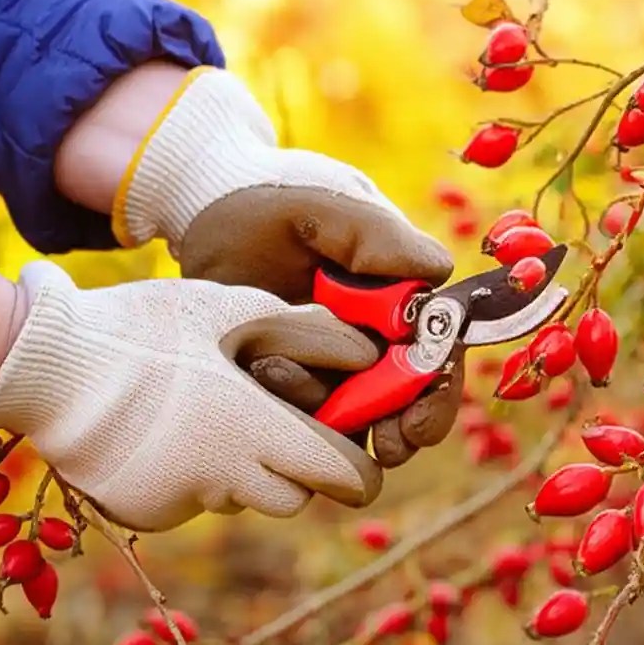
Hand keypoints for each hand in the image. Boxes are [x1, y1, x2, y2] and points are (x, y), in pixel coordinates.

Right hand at [0, 262, 384, 531]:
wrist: (42, 364)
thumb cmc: (146, 327)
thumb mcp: (231, 307)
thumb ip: (303, 329)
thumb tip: (361, 351)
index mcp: (255, 429)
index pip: (342, 477)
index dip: (356, 470)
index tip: (353, 455)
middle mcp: (225, 477)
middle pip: (295, 497)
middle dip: (299, 471)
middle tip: (276, 427)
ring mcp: (183, 500)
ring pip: (241, 498)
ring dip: (242, 470)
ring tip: (209, 417)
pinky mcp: (147, 511)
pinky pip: (192, 500)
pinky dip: (192, 475)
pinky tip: (166, 433)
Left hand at [111, 67, 463, 461]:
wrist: (202, 209)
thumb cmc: (273, 200)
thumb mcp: (326, 209)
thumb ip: (380, 237)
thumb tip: (439, 272)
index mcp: (403, 300)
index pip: (441, 353)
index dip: (438, 391)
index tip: (420, 418)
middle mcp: (377, 338)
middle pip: (409, 401)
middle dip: (404, 429)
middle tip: (388, 444)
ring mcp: (332, 365)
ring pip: (356, 418)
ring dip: (337, 420)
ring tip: (282, 372)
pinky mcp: (289, 382)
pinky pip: (302, 416)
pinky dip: (291, 409)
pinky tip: (262, 372)